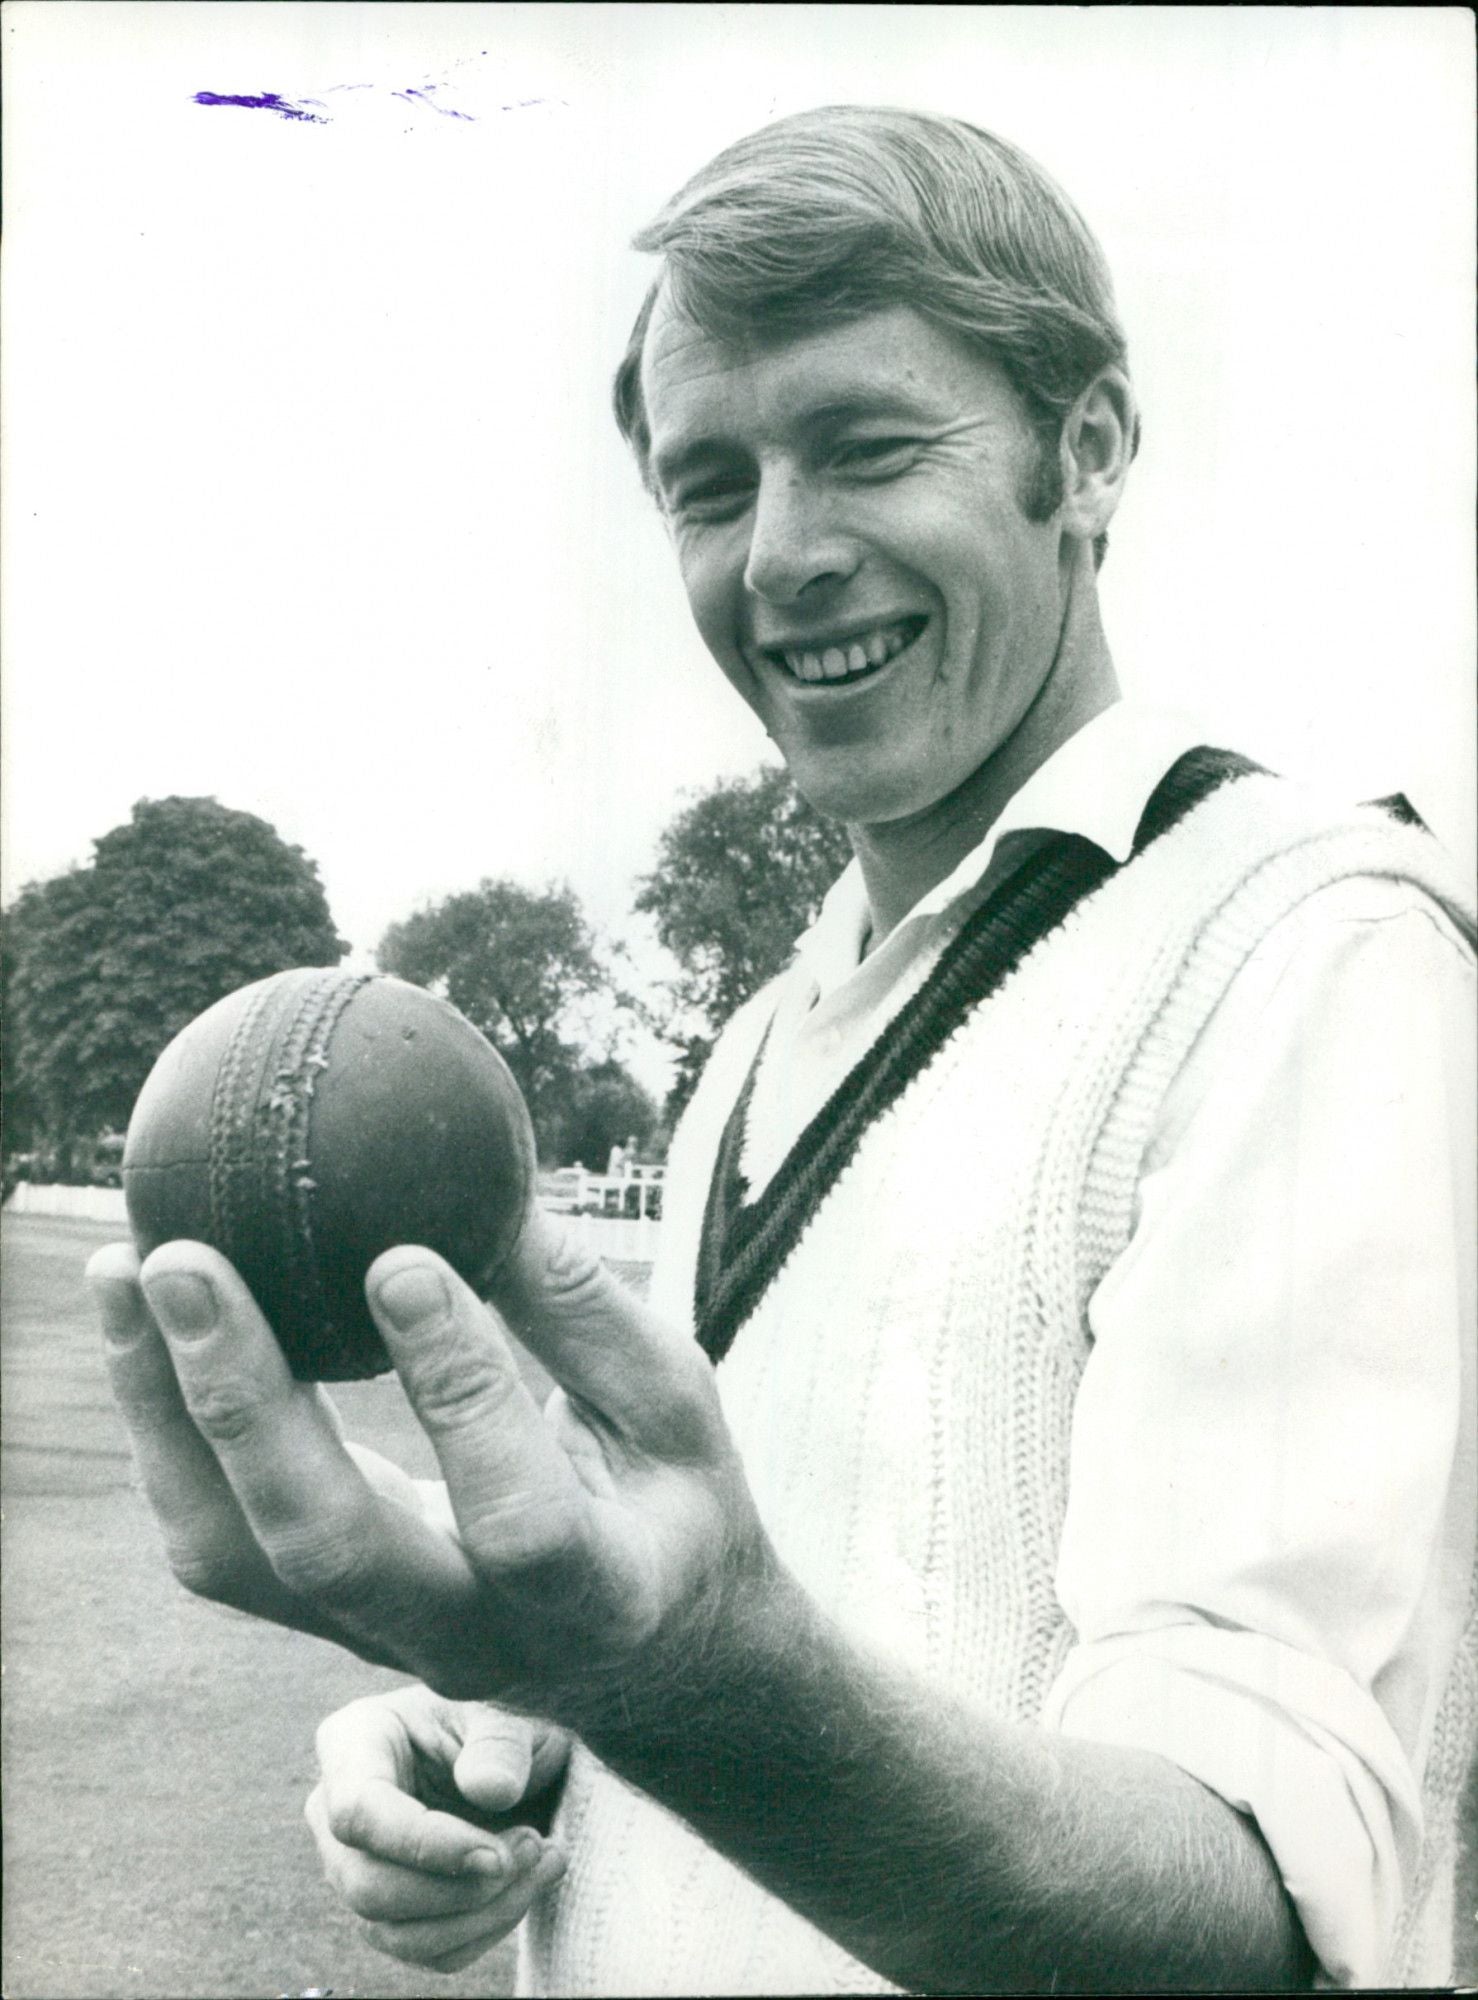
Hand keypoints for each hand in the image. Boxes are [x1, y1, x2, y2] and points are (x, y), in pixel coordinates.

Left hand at [86, 1210, 773, 1717]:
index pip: (518, 1517)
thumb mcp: (682, 1410)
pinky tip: (142, 1321)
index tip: (400, 1258)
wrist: (642, 1655)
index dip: (457, 1392)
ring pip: (234, 1553)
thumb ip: (593, 1320)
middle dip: (241, 1400)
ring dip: (162, 1410)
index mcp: (592, 1592)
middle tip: (182, 1259)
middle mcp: (469, 1640)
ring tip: (123, 1267)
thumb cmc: (671, 1504)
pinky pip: (211, 1537)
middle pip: (327, 1545)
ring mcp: (374, 1638)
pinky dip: (160, 1426)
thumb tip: (491, 1198)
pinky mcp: (314, 1611)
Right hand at [305, 1684, 568, 1973]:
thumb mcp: (508, 1715)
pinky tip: (528, 1883)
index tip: (495, 1855)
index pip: (358, 1812)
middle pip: (367, 1886)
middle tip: (533, 1848)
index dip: (422, 1845)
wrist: (514, 1761)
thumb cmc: (497, 1727)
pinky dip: (485, 1929)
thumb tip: (491, 1790)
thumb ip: (499, 1745)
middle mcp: (337, 1812)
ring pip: (396, 1932)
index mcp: (353, 1742)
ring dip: (480, 1914)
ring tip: (543, 1861)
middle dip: (458, 1889)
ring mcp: (358, 1868)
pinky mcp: (391, 1912)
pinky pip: (429, 1951)